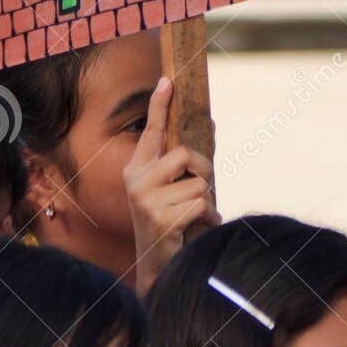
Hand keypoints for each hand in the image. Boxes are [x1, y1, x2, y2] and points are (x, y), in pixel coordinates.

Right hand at [124, 76, 219, 293]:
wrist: (158, 265)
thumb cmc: (171, 222)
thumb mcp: (176, 188)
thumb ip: (189, 161)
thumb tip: (210, 123)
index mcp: (138, 169)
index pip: (151, 132)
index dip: (158, 105)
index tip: (166, 81)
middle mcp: (136, 180)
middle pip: (185, 155)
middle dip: (204, 171)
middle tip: (201, 191)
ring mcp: (145, 200)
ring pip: (198, 183)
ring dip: (206, 202)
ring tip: (194, 216)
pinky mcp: (160, 219)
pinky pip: (200, 205)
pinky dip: (208, 217)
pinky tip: (199, 227)